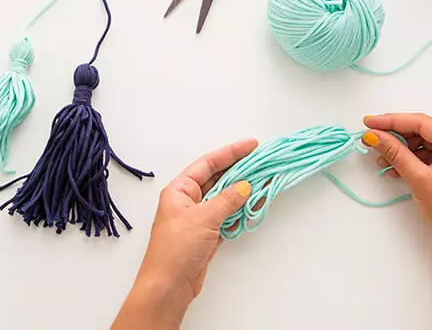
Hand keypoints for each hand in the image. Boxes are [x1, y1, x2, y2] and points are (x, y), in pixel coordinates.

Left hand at [111, 139, 256, 329]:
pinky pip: (226, 216)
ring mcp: (197, 218)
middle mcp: (187, 201)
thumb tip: (245, 186)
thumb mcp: (204, 218)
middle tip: (262, 161)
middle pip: (217, 178)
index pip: (208, 164)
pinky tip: (254, 204)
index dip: (230, 153)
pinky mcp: (206, 235)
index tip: (251, 145)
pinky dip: (239, 211)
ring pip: (223, 197)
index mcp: (179, 190)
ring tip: (263, 180)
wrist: (168, 285)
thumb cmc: (177, 249)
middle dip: (239, 170)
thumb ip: (227, 200)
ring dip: (242, 191)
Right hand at [362, 113, 431, 328]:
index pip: (420, 123)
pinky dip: (410, 159)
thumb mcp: (418, 179)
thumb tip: (374, 135)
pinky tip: (394, 168)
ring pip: (423, 143)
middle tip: (371, 140)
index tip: (368, 122)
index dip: (391, 121)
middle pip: (422, 131)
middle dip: (395, 136)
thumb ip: (395, 152)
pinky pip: (428, 155)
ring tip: (381, 159)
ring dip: (401, 149)